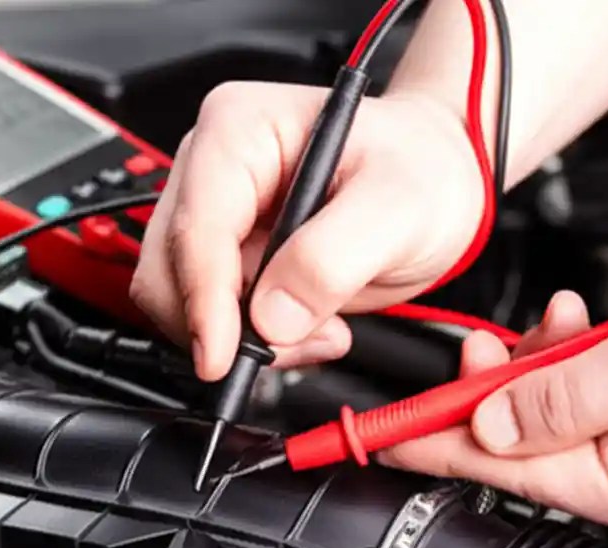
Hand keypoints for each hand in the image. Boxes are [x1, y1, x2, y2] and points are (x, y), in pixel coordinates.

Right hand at [130, 81, 484, 380]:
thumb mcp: (398, 206)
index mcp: (239, 131)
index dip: (204, 301)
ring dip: (245, 337)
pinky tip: (312, 326)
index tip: (220, 357)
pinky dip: (259, 339)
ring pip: (184, 302)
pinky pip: (217, 318)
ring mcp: (218, 216)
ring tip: (321, 329)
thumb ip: (332, 259)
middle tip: (298, 343)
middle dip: (224, 324)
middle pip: (169, 270)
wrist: (438, 180)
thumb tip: (271, 316)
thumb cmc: (422, 167)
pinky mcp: (232, 258)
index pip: (196, 227)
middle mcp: (212, 169)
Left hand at [383, 255, 607, 545]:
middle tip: (478, 346)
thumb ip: (556, 396)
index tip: (377, 438)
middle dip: (500, 396)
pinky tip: (590, 333)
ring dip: (550, 373)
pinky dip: (592, 372)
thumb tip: (491, 424)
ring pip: (580, 427)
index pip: (513, 477)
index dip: (436, 448)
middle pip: (543, 454)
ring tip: (555, 322)